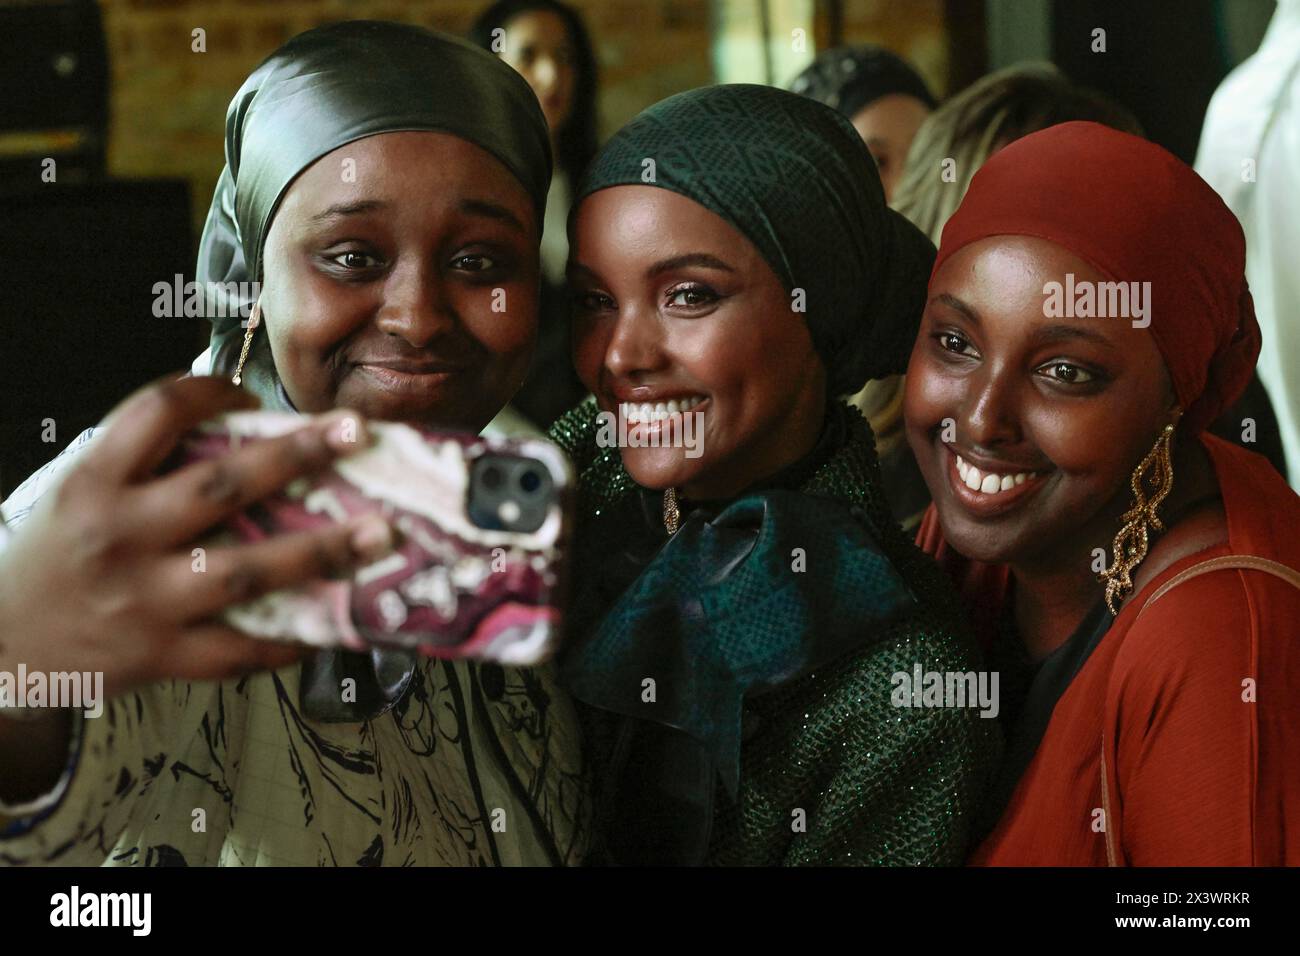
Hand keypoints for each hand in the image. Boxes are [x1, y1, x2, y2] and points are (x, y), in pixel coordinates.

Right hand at [0, 375, 393, 702]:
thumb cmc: (56, 556)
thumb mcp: (78, 493)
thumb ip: (147, 463)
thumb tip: (249, 428)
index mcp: (93, 482)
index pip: (155, 412)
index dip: (210, 392)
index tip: (251, 393)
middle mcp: (118, 536)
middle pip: (220, 485)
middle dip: (297, 454)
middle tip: (357, 431)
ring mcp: (144, 601)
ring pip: (246, 569)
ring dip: (322, 549)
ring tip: (380, 531)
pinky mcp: (163, 656)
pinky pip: (240, 649)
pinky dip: (291, 637)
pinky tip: (336, 618)